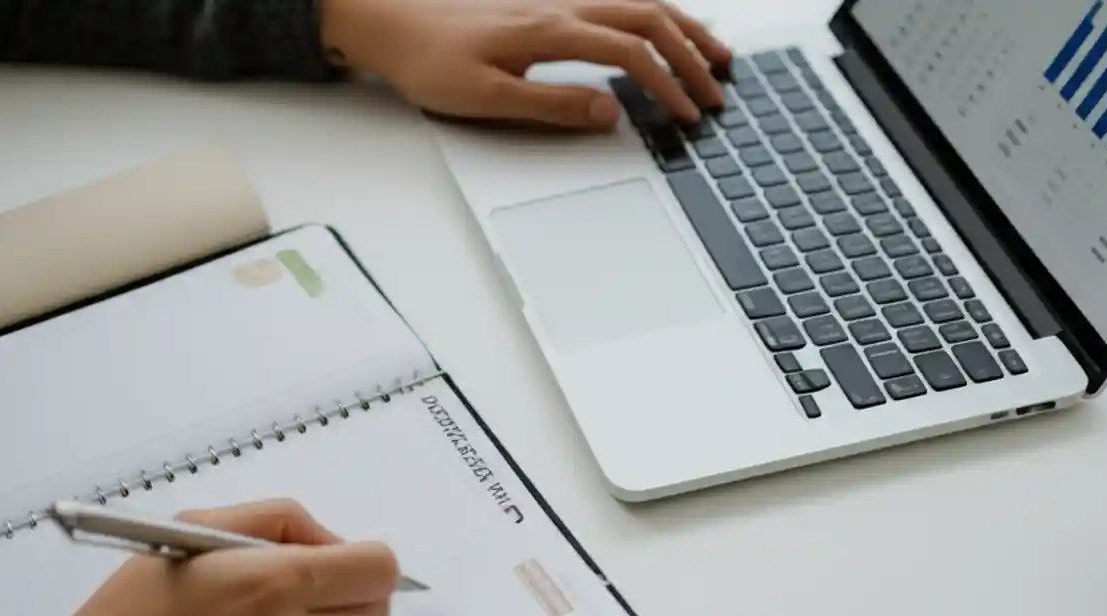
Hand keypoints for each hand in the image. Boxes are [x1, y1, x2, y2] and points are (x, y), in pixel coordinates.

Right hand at [18, 499, 399, 615]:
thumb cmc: (128, 614)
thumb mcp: (197, 531)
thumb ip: (280, 520)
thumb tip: (332, 540)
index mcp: (272, 585)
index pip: (379, 569)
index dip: (364, 559)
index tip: (341, 559)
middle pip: (375, 613)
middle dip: (349, 594)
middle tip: (300, 590)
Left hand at [320, 0, 732, 129]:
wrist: (386, 21)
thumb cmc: (427, 60)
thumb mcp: (485, 97)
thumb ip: (551, 105)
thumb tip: (610, 111)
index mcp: (551, 31)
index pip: (631, 52)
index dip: (669, 84)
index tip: (691, 114)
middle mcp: (561, 6)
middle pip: (649, 18)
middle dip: (692, 54)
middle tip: (720, 89)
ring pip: (638, 0)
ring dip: (682, 26)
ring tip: (715, 54)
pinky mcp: (547, 2)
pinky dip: (653, 11)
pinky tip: (663, 26)